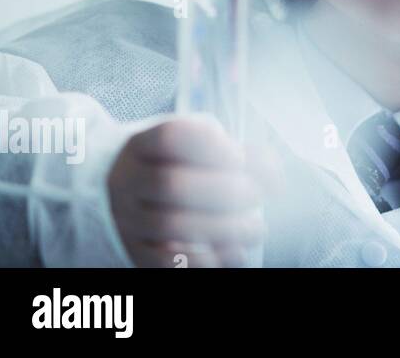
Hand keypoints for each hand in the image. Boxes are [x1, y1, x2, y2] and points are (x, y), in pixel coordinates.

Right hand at [107, 116, 279, 267]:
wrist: (131, 194)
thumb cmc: (182, 164)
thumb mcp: (202, 145)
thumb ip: (238, 152)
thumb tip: (272, 174)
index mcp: (143, 144)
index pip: (169, 137)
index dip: (212, 147)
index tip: (240, 157)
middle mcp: (128, 180)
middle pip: (171, 185)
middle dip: (225, 191)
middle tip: (256, 195)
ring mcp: (127, 218)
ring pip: (170, 226)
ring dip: (224, 229)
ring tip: (256, 228)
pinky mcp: (136, 252)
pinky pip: (166, 262)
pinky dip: (207, 260)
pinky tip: (236, 253)